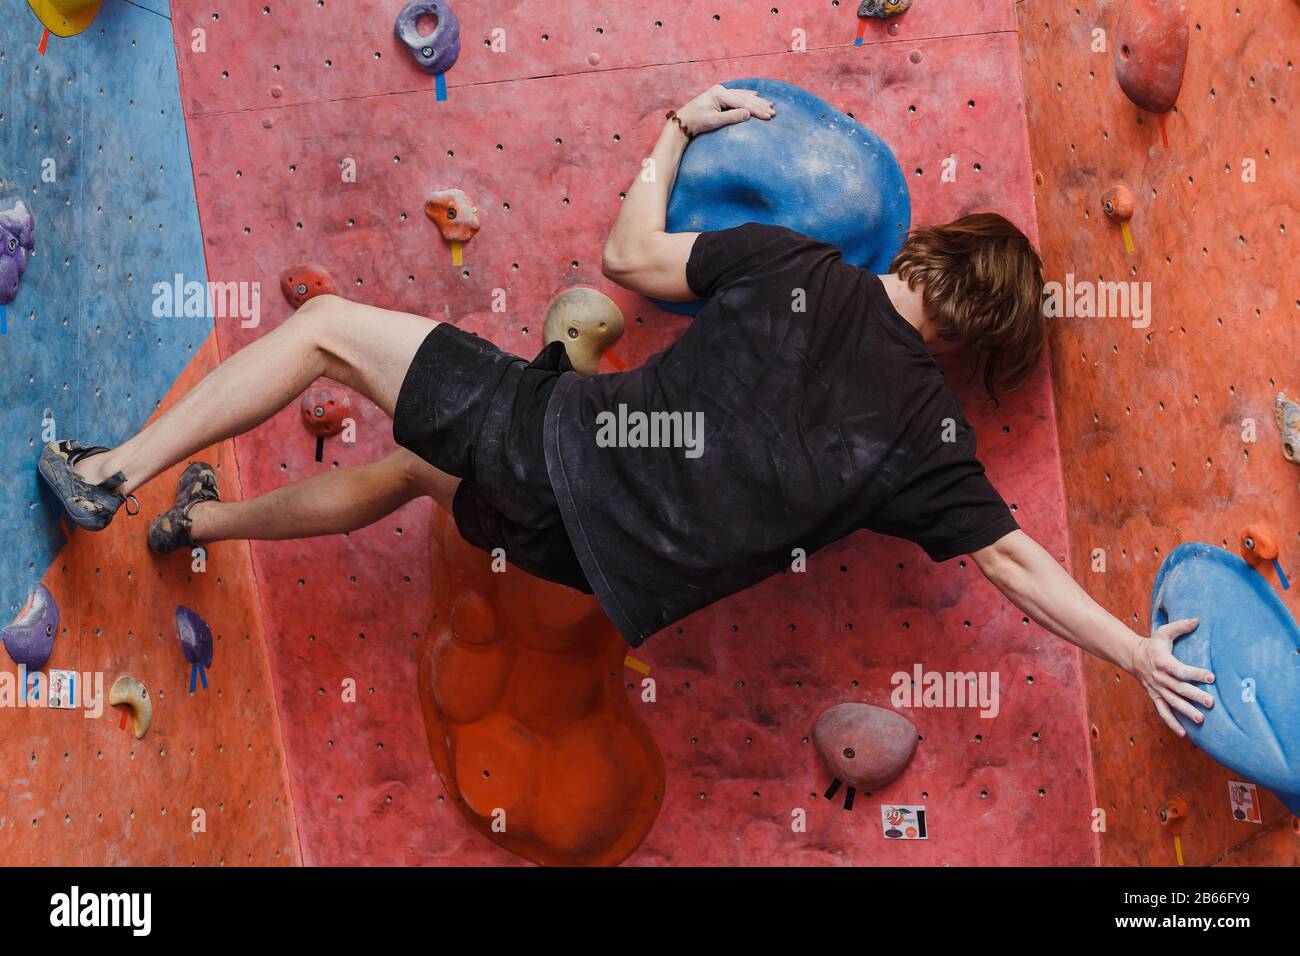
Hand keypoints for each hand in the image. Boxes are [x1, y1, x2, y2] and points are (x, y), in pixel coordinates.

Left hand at [674, 85, 774, 135]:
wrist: (683, 122)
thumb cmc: (696, 122)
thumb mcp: (714, 121)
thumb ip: (731, 117)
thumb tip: (748, 114)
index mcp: (719, 93)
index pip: (742, 102)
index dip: (756, 110)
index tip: (768, 116)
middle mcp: (721, 90)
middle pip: (744, 98)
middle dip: (759, 105)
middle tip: (773, 112)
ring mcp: (720, 92)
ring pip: (742, 96)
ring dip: (756, 101)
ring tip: (769, 105)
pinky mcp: (719, 97)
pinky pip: (737, 96)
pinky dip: (747, 97)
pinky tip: (755, 95)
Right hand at [1129, 618, 1214, 735]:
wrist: (1132, 657)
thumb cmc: (1153, 644)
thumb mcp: (1163, 632)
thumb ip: (1180, 626)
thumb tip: (1198, 620)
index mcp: (1163, 662)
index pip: (1181, 670)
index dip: (1196, 673)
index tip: (1211, 676)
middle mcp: (1160, 678)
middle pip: (1179, 689)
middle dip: (1195, 696)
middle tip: (1211, 702)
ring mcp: (1157, 690)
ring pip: (1173, 702)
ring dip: (1186, 711)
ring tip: (1201, 719)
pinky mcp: (1155, 697)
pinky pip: (1163, 712)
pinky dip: (1172, 723)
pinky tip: (1183, 734)